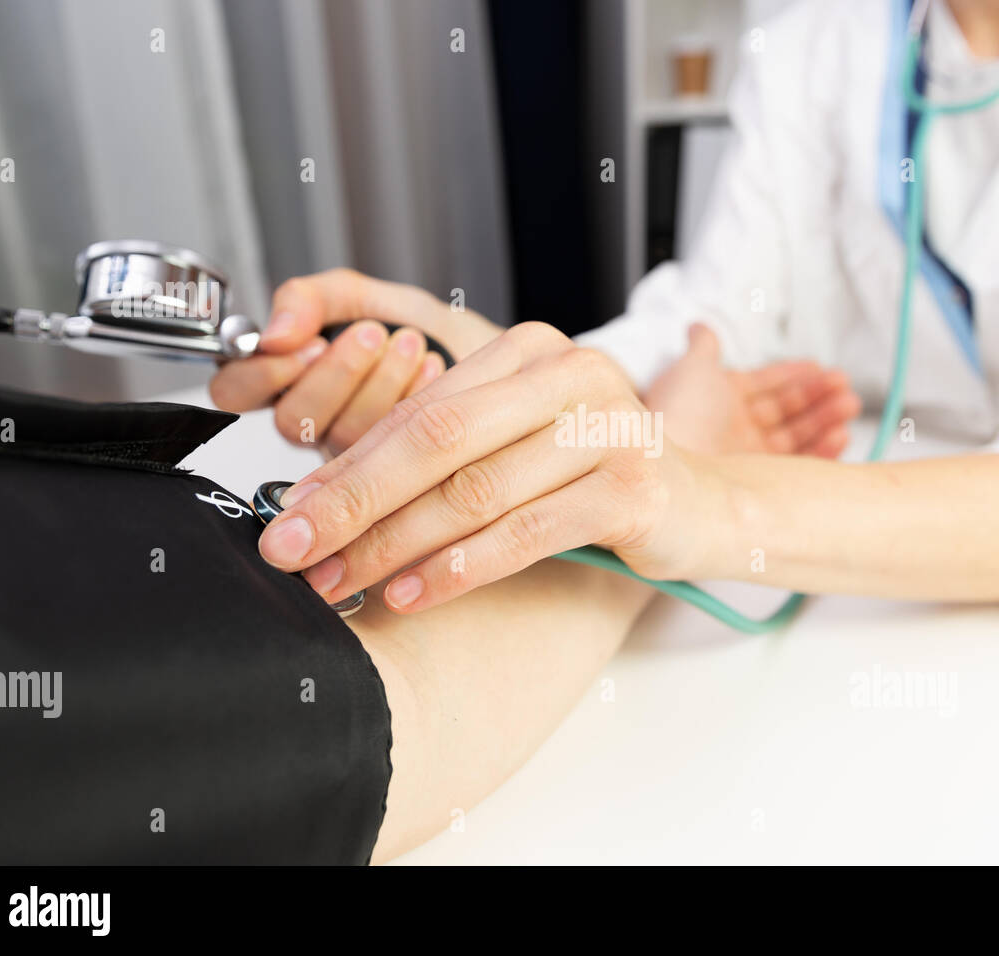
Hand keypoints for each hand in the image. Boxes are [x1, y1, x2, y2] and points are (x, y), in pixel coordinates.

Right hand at [208, 269, 503, 455]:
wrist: (507, 364)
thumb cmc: (437, 335)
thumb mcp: (371, 299)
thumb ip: (315, 299)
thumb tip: (275, 329)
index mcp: (298, 381)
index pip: (237, 391)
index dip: (263, 371)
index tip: (305, 343)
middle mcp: (322, 426)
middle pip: (290, 420)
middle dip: (336, 372)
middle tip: (373, 335)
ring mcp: (359, 461)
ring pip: (340, 437)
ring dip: (378, 382)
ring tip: (411, 344)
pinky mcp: (401, 482)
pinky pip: (390, 455)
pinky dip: (412, 399)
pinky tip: (434, 373)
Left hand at [255, 322, 716, 612]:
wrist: (704, 505)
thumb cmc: (597, 475)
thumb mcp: (518, 445)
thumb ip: (443, 455)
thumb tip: (330, 502)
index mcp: (531, 351)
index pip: (420, 407)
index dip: (349, 464)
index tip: (294, 513)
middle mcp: (570, 374)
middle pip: (438, 439)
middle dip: (356, 501)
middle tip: (295, 549)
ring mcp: (607, 426)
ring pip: (476, 490)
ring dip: (395, 544)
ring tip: (343, 582)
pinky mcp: (632, 487)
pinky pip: (525, 532)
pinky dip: (459, 568)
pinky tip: (412, 593)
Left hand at [644, 324, 860, 455]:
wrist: (668, 465)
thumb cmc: (677, 412)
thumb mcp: (690, 369)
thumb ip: (703, 346)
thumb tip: (698, 325)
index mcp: (721, 400)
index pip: (764, 384)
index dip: (791, 373)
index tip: (818, 365)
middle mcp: (735, 429)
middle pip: (785, 408)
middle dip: (817, 394)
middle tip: (844, 383)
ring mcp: (747, 456)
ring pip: (795, 434)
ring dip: (825, 418)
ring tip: (850, 404)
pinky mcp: (759, 481)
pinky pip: (797, 464)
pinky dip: (821, 450)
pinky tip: (840, 435)